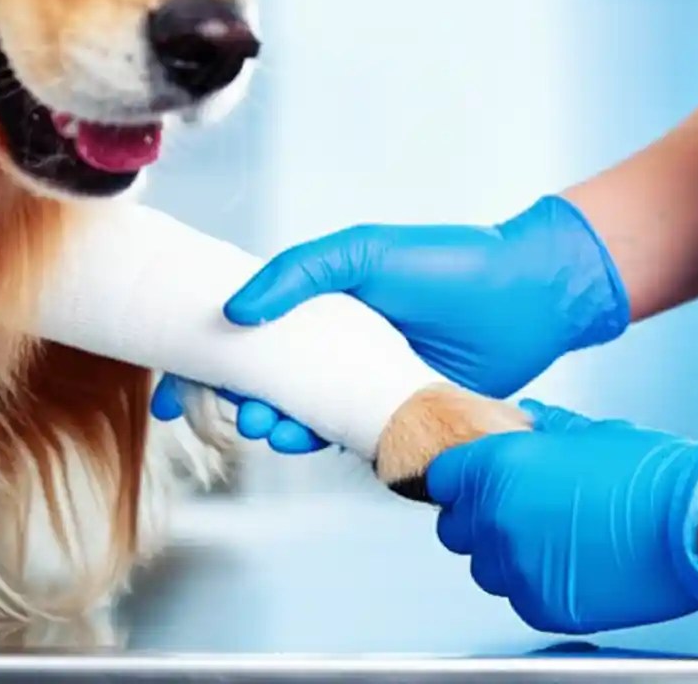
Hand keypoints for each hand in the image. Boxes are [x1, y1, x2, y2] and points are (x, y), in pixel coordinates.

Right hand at [152, 195, 630, 453]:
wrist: (525, 299)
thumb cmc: (447, 264)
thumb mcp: (364, 253)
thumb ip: (297, 273)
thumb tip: (237, 311)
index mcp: (317, 308)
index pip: (245, 337)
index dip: (202, 363)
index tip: (171, 388)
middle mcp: (335, 350)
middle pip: (264, 385)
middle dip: (235, 402)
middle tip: (226, 409)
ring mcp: (361, 387)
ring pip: (299, 417)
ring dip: (273, 427)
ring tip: (267, 425)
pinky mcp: (393, 419)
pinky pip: (343, 439)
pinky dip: (317, 443)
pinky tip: (307, 438)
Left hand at [426, 400, 697, 634]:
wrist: (694, 522)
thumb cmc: (651, 475)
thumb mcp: (588, 433)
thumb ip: (545, 431)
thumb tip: (530, 422)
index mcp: (498, 468)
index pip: (443, 479)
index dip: (462, 482)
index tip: (476, 486)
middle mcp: (496, 518)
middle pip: (456, 528)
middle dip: (479, 522)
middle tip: (518, 515)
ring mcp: (516, 566)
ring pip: (486, 569)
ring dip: (506, 558)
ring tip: (552, 544)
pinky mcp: (543, 606)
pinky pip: (521, 598)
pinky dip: (539, 588)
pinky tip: (573, 569)